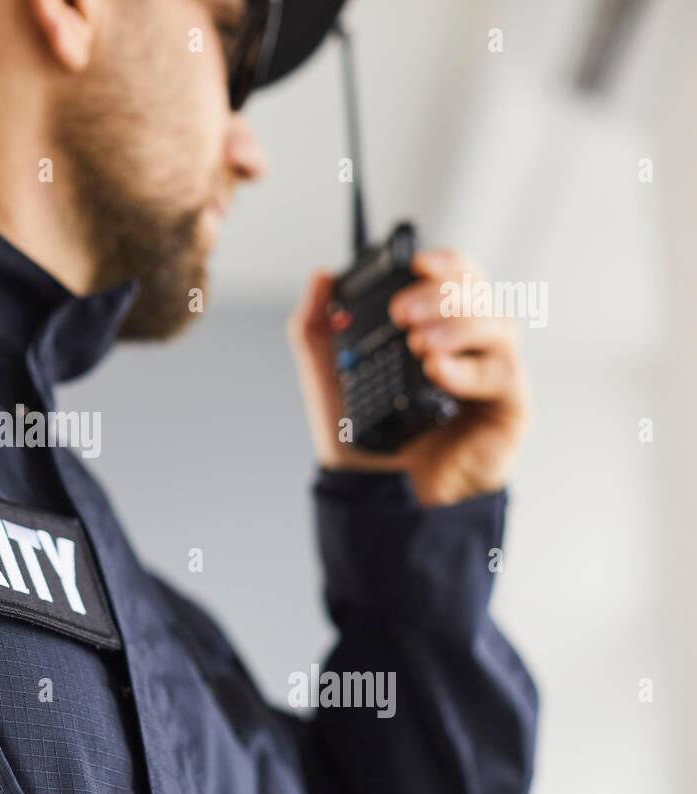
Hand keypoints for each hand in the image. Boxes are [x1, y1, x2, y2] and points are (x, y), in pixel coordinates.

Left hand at [287, 249, 530, 506]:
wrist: (378, 500)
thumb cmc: (363, 444)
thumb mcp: (327, 381)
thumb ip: (315, 329)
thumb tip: (320, 277)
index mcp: (434, 329)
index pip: (453, 279)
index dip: (443, 262)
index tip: (415, 261)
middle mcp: (468, 346)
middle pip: (479, 293)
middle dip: (443, 292)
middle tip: (404, 312)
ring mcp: (492, 374)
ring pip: (499, 326)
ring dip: (459, 325)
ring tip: (420, 342)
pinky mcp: (510, 408)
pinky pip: (503, 374)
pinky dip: (469, 368)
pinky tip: (437, 371)